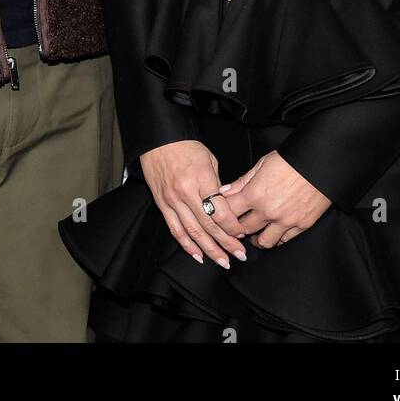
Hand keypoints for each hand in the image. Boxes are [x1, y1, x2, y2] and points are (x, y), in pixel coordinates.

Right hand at [139, 139, 251, 268]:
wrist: (158, 140)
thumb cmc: (185, 146)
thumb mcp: (209, 160)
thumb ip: (217, 185)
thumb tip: (227, 206)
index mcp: (201, 180)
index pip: (221, 212)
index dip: (233, 227)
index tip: (241, 234)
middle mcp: (186, 193)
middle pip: (209, 226)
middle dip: (226, 243)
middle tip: (239, 255)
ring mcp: (173, 201)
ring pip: (193, 232)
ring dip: (209, 250)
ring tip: (222, 261)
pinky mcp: (162, 204)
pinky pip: (175, 230)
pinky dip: (186, 245)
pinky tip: (197, 255)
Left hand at [218, 149, 330, 248]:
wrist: (319, 163)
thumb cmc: (290, 160)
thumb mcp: (262, 164)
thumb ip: (242, 181)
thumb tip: (225, 191)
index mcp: (255, 194)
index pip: (229, 211)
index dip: (223, 213)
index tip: (222, 213)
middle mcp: (268, 211)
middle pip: (243, 229)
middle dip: (237, 228)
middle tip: (236, 225)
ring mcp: (285, 221)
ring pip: (264, 242)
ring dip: (256, 239)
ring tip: (255, 234)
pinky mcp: (301, 225)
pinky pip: (284, 241)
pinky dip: (277, 238)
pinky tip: (274, 232)